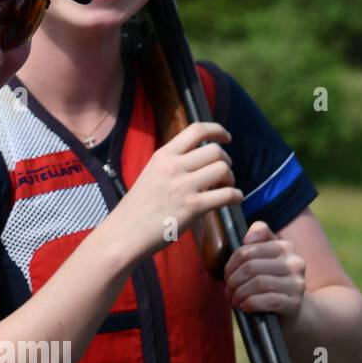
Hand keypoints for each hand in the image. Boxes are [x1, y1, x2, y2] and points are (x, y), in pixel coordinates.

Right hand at [109, 121, 242, 262]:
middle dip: (226, 161)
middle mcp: (173, 167)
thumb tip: (201, 161)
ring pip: (223, 169)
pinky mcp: (193, 207)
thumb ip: (173, 164)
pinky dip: (236, 196)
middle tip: (221, 174)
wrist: (125, 232)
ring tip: (224, 188)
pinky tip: (232, 200)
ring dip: (230, 178)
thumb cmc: (137, 207)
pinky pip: (228, 194)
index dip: (217, 130)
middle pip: (215, 151)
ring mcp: (183, 186)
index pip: (196, 130)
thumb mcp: (151, 174)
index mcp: (162, 156)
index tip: (226, 138)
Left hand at [224, 221, 305, 321]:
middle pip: (250, 267)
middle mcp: (295, 263)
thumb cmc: (273, 280)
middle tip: (229, 289)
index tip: (228, 275)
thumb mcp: (267, 257)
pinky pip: (267, 300)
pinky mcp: (295, 302)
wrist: (295, 309)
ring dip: (240, 293)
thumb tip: (248, 237)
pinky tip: (245, 306)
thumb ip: (259, 239)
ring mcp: (297, 283)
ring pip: (258, 283)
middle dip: (233, 280)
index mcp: (285, 247)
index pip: (246, 251)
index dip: (231, 265)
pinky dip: (250, 303)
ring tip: (235, 299)